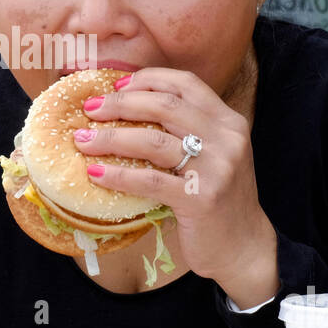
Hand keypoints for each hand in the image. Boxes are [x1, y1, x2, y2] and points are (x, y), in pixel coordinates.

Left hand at [75, 68, 278, 306]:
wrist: (244, 248)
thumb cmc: (219, 200)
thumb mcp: (214, 156)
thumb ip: (188, 132)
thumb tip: (132, 110)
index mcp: (229, 122)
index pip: (185, 84)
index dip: (147, 79)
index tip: (116, 85)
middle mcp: (227, 140)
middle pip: (164, 105)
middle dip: (120, 103)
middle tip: (90, 109)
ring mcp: (216, 169)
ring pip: (153, 140)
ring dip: (110, 138)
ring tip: (83, 141)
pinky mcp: (201, 199)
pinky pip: (150, 180)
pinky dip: (118, 175)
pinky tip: (96, 173)